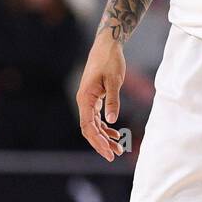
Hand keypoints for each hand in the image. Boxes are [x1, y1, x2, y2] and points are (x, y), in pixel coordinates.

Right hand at [76, 30, 125, 161]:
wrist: (107, 46)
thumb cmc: (110, 61)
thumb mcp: (114, 81)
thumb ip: (113, 101)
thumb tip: (112, 121)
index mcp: (85, 98)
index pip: (88, 126)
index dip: (98, 140)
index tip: (109, 151)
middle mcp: (84, 101)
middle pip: (89, 129)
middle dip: (101, 143)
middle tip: (114, 155)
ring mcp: (88, 100)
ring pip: (93, 125)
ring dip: (104, 137)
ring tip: (118, 148)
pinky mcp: (94, 98)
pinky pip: (96, 118)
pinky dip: (105, 127)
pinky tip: (115, 134)